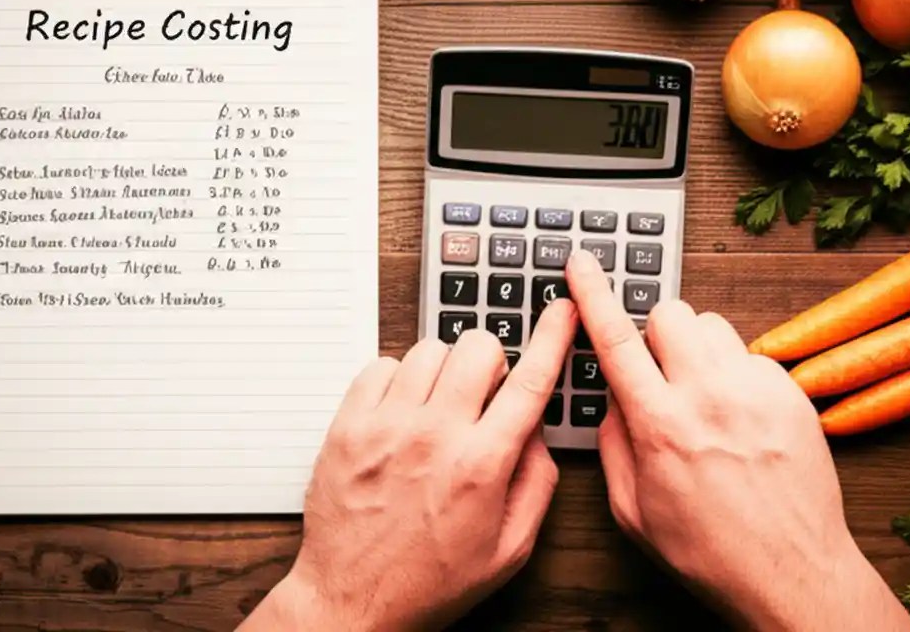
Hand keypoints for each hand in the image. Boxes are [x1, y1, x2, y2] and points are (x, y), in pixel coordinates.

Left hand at [239, 299, 578, 631]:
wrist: (353, 602)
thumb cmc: (429, 582)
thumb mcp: (509, 548)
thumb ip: (536, 482)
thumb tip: (536, 429)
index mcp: (482, 466)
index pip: (530, 381)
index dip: (553, 336)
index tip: (562, 308)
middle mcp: (435, 437)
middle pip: (477, 347)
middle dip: (492, 359)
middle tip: (485, 389)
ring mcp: (386, 427)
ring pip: (428, 349)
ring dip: (444, 368)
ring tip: (439, 404)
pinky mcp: (347, 427)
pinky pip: (380, 365)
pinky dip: (397, 378)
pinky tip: (402, 410)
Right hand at [564, 250, 909, 631]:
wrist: (792, 573)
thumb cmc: (712, 552)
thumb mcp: (633, 511)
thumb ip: (614, 444)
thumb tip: (612, 400)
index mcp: (661, 425)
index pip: (615, 339)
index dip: (592, 293)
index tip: (583, 263)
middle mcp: (709, 396)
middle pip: (669, 314)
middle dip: (654, 331)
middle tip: (656, 367)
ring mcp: (756, 391)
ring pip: (712, 325)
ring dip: (696, 349)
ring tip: (701, 395)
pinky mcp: (791, 394)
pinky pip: (751, 355)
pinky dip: (736, 374)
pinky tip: (739, 417)